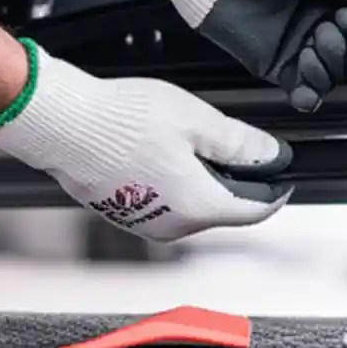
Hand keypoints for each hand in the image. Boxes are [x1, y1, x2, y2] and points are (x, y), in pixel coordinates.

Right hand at [0, 41, 291, 241]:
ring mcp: (147, 223)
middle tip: (236, 141)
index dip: (276, 187)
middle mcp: (175, 226)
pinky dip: (177, 181)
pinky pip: (167, 203)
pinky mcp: (126, 215)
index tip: (284, 169)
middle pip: (226, 207)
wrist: (62, 125)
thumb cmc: (122, 121)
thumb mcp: (196, 121)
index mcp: (199, 206)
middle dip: (239, 178)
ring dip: (206, 178)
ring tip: (192, 139)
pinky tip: (164, 150)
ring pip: (196, 205)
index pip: (257, 209)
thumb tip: (273, 156)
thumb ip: (241, 144)